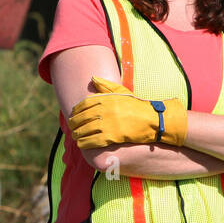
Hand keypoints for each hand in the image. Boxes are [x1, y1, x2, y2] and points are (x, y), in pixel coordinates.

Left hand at [69, 81, 187, 148]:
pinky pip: (93, 140)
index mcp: (106, 98)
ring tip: (75, 136)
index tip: (72, 114)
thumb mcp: (122, 92)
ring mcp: (108, 123)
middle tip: (71, 127)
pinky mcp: (112, 136)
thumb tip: (93, 78)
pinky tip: (81, 144)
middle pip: (82, 117)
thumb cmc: (137, 106)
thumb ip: (106, 85)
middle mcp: (105, 110)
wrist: (152, 120)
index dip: (76, 111)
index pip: (84, 104)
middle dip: (74, 123)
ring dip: (78, 134)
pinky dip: (85, 142)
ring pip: (86, 130)